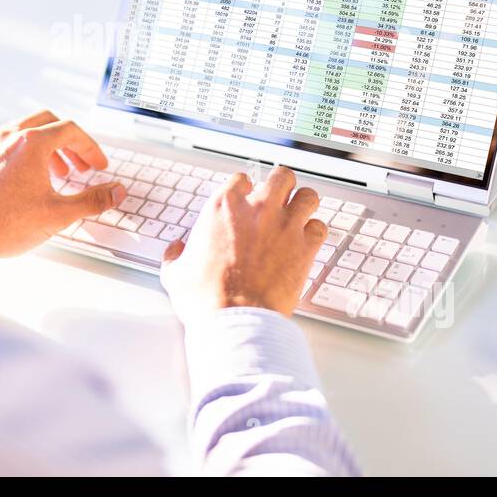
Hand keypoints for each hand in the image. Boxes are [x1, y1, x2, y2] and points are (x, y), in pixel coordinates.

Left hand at [0, 110, 126, 266]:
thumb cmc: (4, 225)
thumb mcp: (58, 215)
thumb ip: (92, 200)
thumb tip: (116, 191)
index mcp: (31, 143)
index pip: (71, 131)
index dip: (90, 148)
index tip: (99, 166)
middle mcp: (9, 137)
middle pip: (49, 122)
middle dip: (70, 142)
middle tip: (81, 165)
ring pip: (26, 130)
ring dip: (48, 147)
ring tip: (58, 173)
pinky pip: (7, 143)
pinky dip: (26, 152)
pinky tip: (28, 176)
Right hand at [160, 166, 325, 321]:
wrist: (236, 320)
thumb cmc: (207, 299)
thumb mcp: (176, 274)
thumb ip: (176, 255)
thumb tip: (176, 249)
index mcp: (223, 208)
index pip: (241, 179)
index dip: (245, 189)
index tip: (245, 199)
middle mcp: (257, 209)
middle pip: (281, 177)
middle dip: (281, 185)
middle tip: (278, 199)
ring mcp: (284, 225)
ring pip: (308, 195)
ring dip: (303, 203)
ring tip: (298, 214)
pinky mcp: (305, 247)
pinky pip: (320, 227)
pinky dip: (315, 232)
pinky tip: (308, 240)